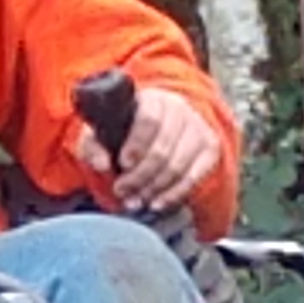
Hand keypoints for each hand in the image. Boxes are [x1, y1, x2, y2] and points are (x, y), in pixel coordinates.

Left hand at [74, 83, 222, 216]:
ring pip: (178, 166)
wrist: (158, 128)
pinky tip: (157, 203)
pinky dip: (174, 194)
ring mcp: (198, 129)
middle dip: (140, 175)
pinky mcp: (209, 149)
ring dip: (154, 188)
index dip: (137, 144)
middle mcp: (180, 111)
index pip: (149, 119)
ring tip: (135, 200)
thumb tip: (102, 165)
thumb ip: (93, 146)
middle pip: (163, 148)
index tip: (123, 164)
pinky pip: (194, 177)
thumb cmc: (125, 130)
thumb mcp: (101, 132)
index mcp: (153, 99)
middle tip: (122, 191)